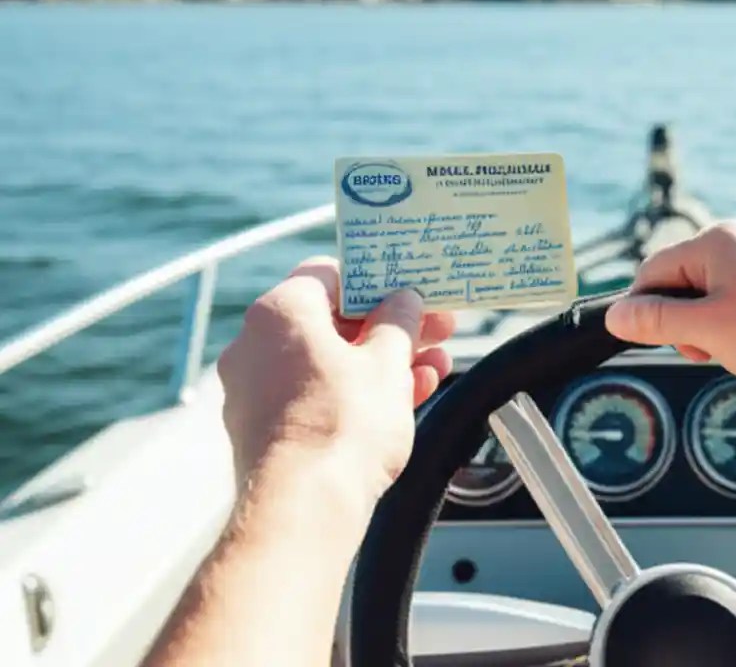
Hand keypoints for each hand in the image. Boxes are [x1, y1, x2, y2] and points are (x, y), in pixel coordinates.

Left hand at [217, 257, 453, 516]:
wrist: (305, 508)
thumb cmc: (344, 426)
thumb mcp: (388, 362)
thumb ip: (399, 322)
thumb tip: (404, 301)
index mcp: (280, 311)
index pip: (329, 275)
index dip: (377, 281)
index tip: (411, 291)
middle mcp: (254, 344)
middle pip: (332, 322)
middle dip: (389, 328)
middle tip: (435, 331)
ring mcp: (254, 389)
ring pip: (328, 362)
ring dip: (381, 364)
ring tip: (433, 370)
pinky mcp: (263, 428)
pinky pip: (315, 396)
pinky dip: (355, 394)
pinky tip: (405, 401)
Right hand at [606, 220, 735, 389]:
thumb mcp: (707, 331)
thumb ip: (656, 321)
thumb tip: (616, 315)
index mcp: (716, 241)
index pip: (653, 271)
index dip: (646, 311)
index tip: (654, 342)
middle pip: (685, 282)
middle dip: (688, 323)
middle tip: (709, 352)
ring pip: (718, 295)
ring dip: (717, 329)